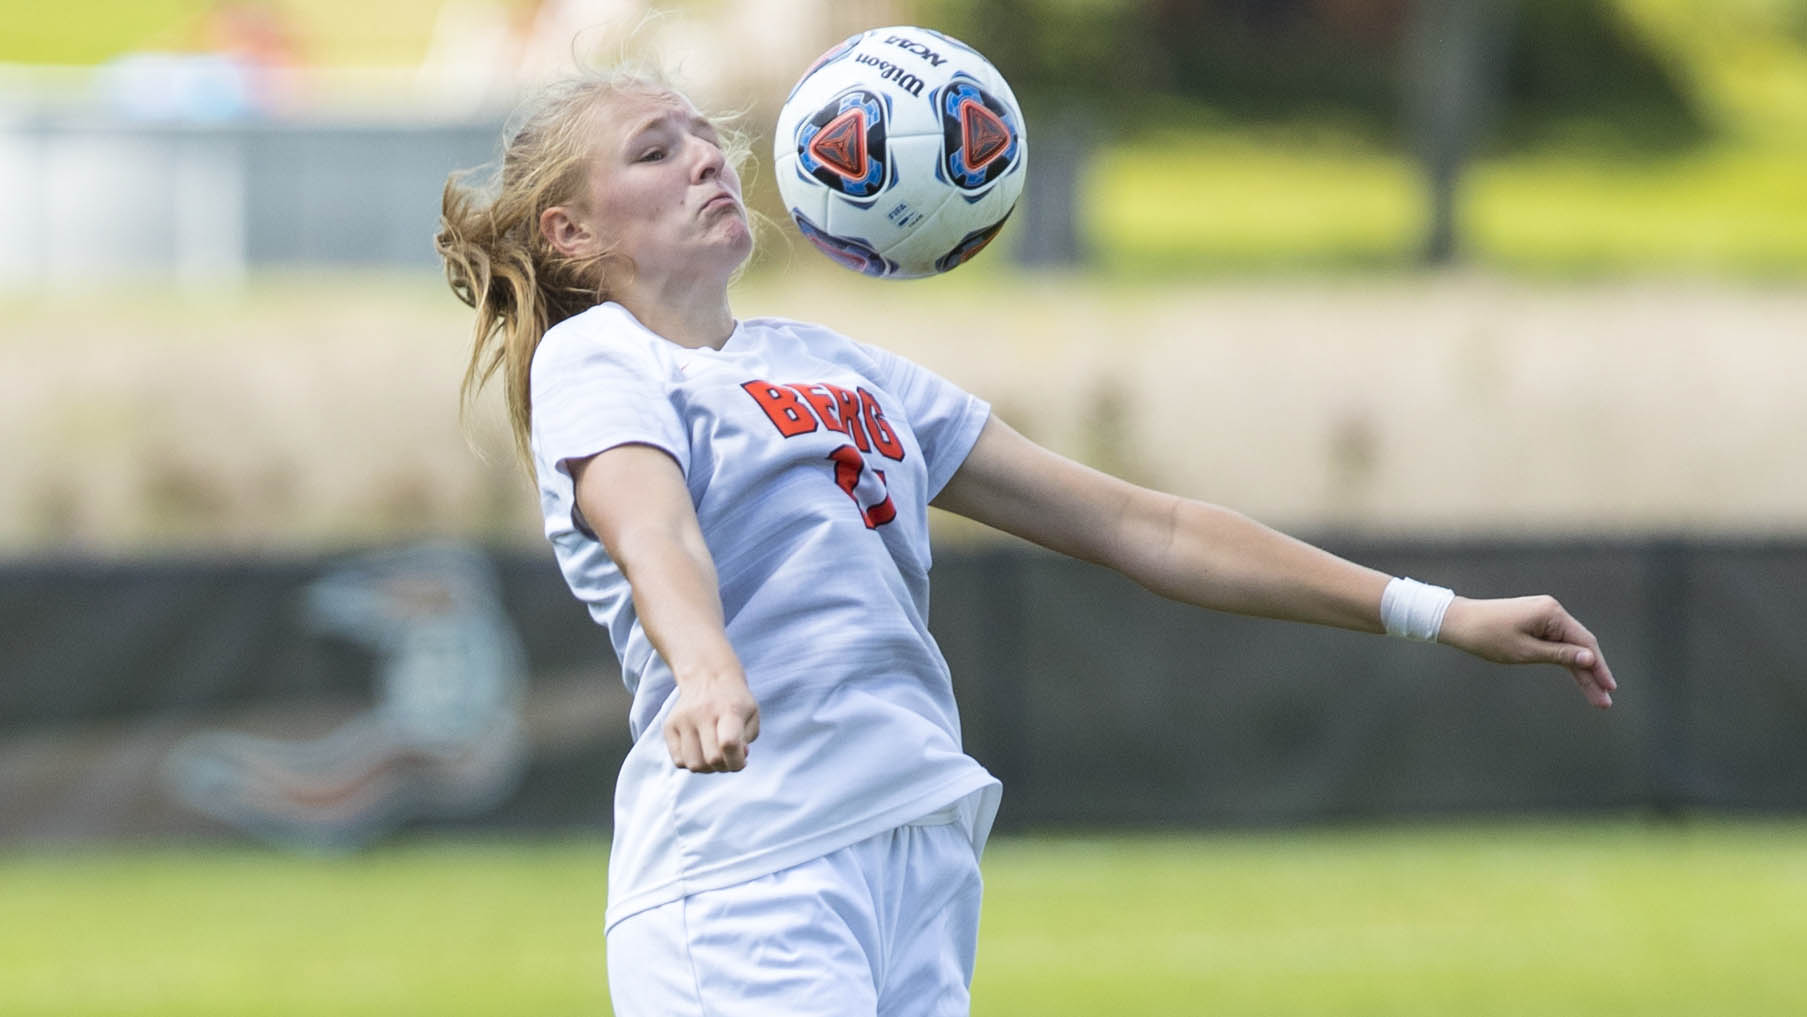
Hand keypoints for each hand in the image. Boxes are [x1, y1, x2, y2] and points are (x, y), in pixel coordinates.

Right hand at [664, 672, 760, 771]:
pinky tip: (700, 751)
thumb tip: (736, 759)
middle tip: (729, 758)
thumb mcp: (751, 716)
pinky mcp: (669, 726)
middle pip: (712, 759)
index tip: (742, 761)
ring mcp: (683, 719)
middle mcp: (703, 713)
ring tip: (714, 756)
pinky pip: (679, 761)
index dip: (737, 761)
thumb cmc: (734, 702)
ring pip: (694, 765)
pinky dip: (692, 763)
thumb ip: (747, 740)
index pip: (729, 743)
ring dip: (707, 768)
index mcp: (729, 709)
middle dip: (725, 767)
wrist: (708, 677)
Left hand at [1437, 595, 1617, 708]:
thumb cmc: (1488, 636)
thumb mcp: (1525, 651)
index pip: (1585, 643)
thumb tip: (1590, 659)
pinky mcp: (1536, 622)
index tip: (1610, 690)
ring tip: (1596, 696)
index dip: (1599, 668)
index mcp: (1552, 613)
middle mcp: (1552, 611)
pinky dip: (1567, 661)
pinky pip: (1558, 643)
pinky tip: (1579, 677)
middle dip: (1594, 674)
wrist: (1458, 621)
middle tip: (1605, 702)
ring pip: (1571, 647)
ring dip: (1582, 671)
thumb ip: (1559, 655)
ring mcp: (1544, 615)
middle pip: (1582, 646)